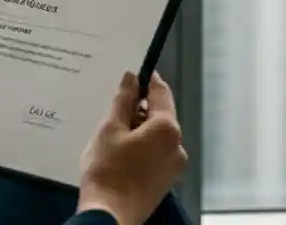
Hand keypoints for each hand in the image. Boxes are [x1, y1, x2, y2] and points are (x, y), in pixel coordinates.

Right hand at [76, 72, 186, 224]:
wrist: (109, 216)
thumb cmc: (107, 171)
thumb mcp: (110, 129)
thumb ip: (123, 100)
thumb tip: (131, 78)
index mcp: (167, 129)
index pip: (161, 92)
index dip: (146, 80)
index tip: (132, 75)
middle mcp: (177, 145)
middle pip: (160, 115)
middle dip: (138, 108)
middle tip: (113, 110)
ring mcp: (174, 166)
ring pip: (157, 135)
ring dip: (138, 129)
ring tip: (112, 135)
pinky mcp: (165, 181)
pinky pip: (156, 153)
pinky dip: (141, 146)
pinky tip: (120, 152)